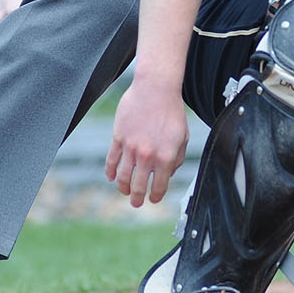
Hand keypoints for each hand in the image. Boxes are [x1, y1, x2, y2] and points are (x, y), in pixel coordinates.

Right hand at [106, 78, 189, 206]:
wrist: (155, 89)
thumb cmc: (172, 111)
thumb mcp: (183, 137)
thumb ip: (177, 158)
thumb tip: (167, 173)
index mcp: (166, 157)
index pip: (159, 186)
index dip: (156, 196)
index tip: (153, 199)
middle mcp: (147, 156)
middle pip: (138, 186)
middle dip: (137, 198)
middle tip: (136, 203)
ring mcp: (131, 147)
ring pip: (123, 177)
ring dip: (123, 188)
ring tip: (124, 192)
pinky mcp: (118, 138)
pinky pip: (111, 160)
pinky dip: (110, 172)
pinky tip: (112, 177)